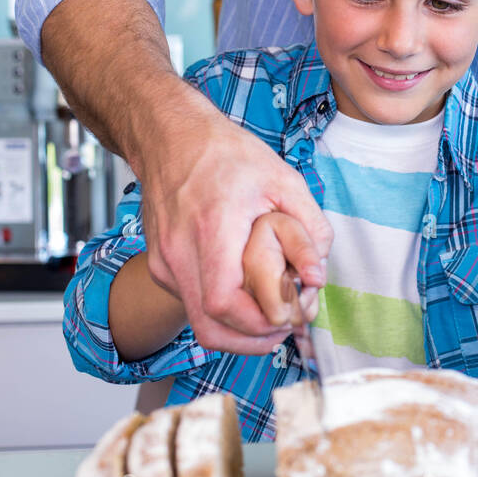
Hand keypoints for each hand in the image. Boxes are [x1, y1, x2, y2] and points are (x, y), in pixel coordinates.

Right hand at [138, 85, 331, 353]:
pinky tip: (245, 289)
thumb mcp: (282, 178)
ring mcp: (164, 262)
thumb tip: (318, 274)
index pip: (224, 305)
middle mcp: (179, 253)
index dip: (259, 325)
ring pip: (199, 321)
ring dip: (236, 329)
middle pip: (210, 328)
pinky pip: (191, 302)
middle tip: (283, 329)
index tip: (288, 318)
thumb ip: (309, 226)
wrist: (170, 136)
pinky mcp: (160, 265)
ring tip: (270, 312)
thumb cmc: (224, 153)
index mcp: (211, 230)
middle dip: (251, 341)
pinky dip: (220, 308)